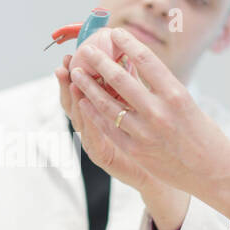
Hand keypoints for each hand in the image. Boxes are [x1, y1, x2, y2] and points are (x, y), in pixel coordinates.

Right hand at [55, 51, 150, 191]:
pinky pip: (93, 137)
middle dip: (67, 83)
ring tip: (71, 81)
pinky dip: (88, 121)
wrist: (165, 174)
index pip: (81, 91)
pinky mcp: (104, 157)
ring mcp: (96, 143)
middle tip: (63, 65)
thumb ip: (130, 87)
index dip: (74, 74)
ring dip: (74, 99)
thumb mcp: (141, 109)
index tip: (70, 55)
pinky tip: (85, 106)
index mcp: (100, 115)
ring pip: (79, 119)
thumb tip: (127, 54)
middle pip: (74, 103)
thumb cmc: (155, 141)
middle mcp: (93, 128)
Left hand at [68, 28, 229, 223]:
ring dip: (88, 86)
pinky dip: (93, 113)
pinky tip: (83, 101)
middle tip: (86, 50)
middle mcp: (159, 111)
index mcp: (176, 94)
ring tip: (76, 73)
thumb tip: (139, 68)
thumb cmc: (203, 134)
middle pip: (120, 79)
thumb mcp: (188, 103)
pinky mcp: (135, 150)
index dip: (127, 43)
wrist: (212, 171)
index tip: (115, 33)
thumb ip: (162, 88)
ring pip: (107, 104)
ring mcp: (145, 132)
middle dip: (99, 61)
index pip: (145, 60)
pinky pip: (108, 128)